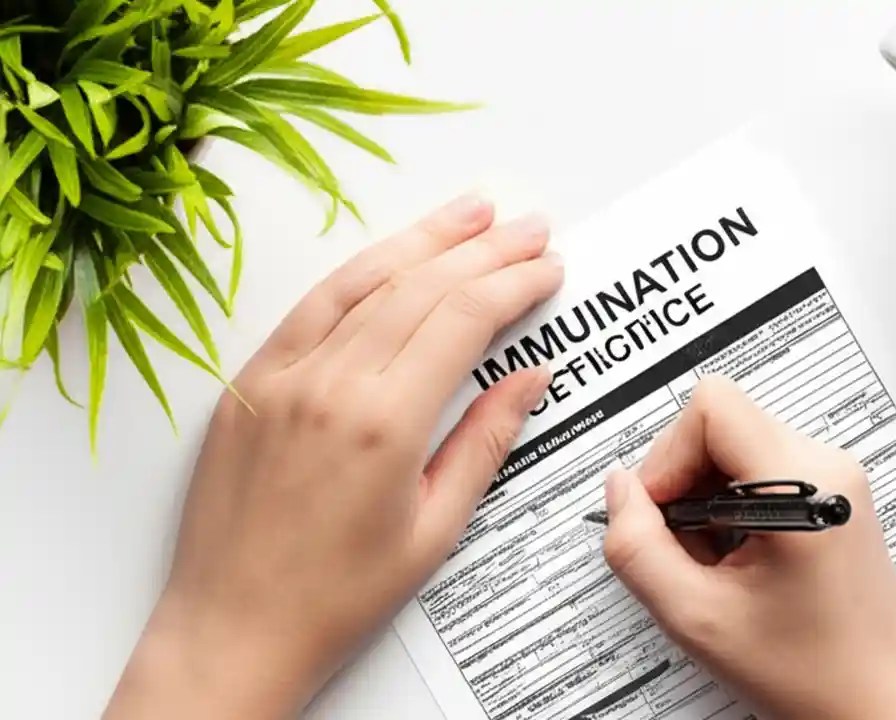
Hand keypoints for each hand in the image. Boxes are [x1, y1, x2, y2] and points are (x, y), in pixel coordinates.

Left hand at [105, 195, 562, 718]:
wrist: (232, 628)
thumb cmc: (333, 596)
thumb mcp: (433, 527)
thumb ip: (484, 440)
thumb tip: (531, 377)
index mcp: (383, 422)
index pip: (463, 319)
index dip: (513, 284)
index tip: (546, 268)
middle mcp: (329, 384)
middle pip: (422, 286)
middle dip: (485, 250)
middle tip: (528, 229)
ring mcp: (281, 376)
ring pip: (366, 279)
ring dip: (425, 239)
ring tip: (471, 213)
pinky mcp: (250, 382)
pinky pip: (312, 305)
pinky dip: (359, 270)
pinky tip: (391, 253)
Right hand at [602, 377, 895, 719]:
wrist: (878, 702)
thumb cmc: (814, 672)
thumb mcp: (698, 617)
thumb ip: (638, 549)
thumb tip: (619, 492)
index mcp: (804, 484)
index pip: (712, 407)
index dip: (668, 456)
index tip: (661, 510)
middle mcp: (828, 466)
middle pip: (720, 423)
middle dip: (684, 482)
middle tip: (684, 548)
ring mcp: (835, 478)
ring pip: (734, 446)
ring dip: (705, 499)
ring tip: (715, 562)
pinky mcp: (832, 494)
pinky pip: (758, 470)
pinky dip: (730, 508)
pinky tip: (736, 560)